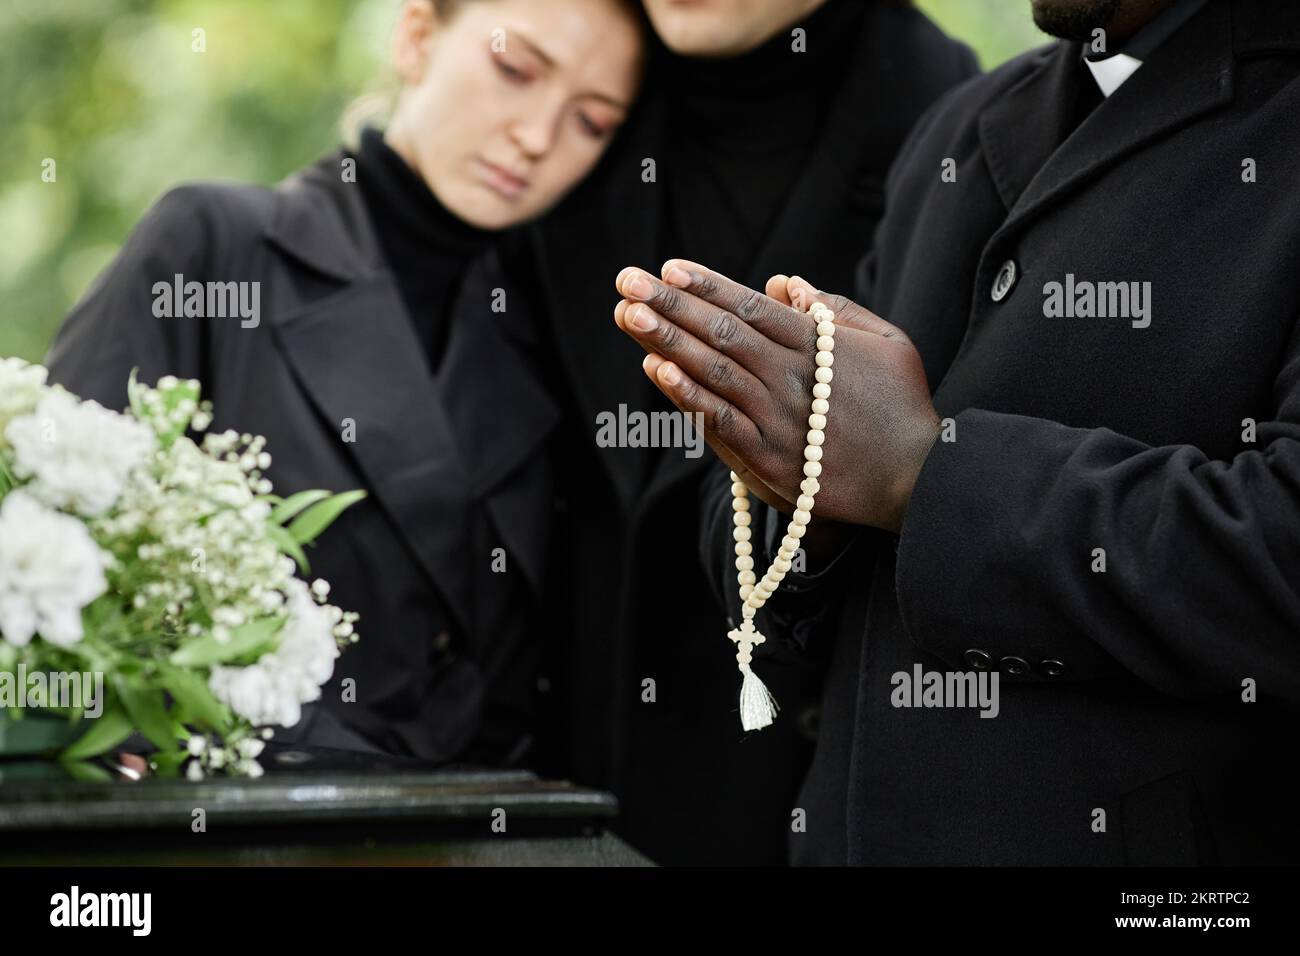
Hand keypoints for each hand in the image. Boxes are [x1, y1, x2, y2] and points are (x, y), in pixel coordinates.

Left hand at [614, 260, 941, 532]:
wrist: (917, 479)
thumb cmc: (904, 406)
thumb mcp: (887, 342)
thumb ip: (836, 310)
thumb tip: (784, 282)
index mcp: (819, 345)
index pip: (751, 306)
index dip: (707, 285)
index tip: (669, 267)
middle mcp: (793, 376)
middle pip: (722, 331)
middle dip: (671, 303)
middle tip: (628, 281)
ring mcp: (779, 418)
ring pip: (714, 370)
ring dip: (667, 340)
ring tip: (628, 314)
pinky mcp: (771, 458)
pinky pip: (722, 421)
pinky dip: (688, 395)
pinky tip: (658, 371)